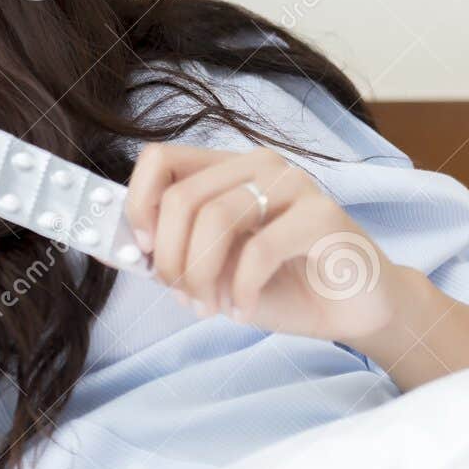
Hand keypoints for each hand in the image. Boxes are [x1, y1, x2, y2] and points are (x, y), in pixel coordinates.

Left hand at [123, 142, 408, 343]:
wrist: (354, 309)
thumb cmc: (280, 284)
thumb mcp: (214, 268)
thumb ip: (172, 251)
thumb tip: (114, 249)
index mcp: (227, 168)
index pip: (159, 159)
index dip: (139, 206)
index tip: (142, 252)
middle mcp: (259, 165)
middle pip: (181, 198)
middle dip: (170, 260)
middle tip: (184, 297)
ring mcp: (294, 185)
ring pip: (215, 219)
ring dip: (202, 277)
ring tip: (213, 307)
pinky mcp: (323, 216)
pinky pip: (258, 250)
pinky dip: (242, 290)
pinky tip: (245, 309)